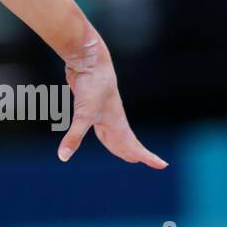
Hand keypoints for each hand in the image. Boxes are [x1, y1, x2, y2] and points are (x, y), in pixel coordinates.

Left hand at [58, 39, 166, 168]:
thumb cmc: (92, 86)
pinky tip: (99, 129)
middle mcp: (112, 118)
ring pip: (112, 132)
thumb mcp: (82, 114)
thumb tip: (63, 157)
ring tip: (124, 153)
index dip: (148, 157)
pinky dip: (103, 132)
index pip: (134, 146)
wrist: (89, 60)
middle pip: (125, 141)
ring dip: (119, 144)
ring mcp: (102, 110)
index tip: (163, 165)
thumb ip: (74, 136)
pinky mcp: (90, 103)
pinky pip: (98, 123)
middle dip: (133, 153)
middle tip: (145, 161)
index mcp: (116, 123)